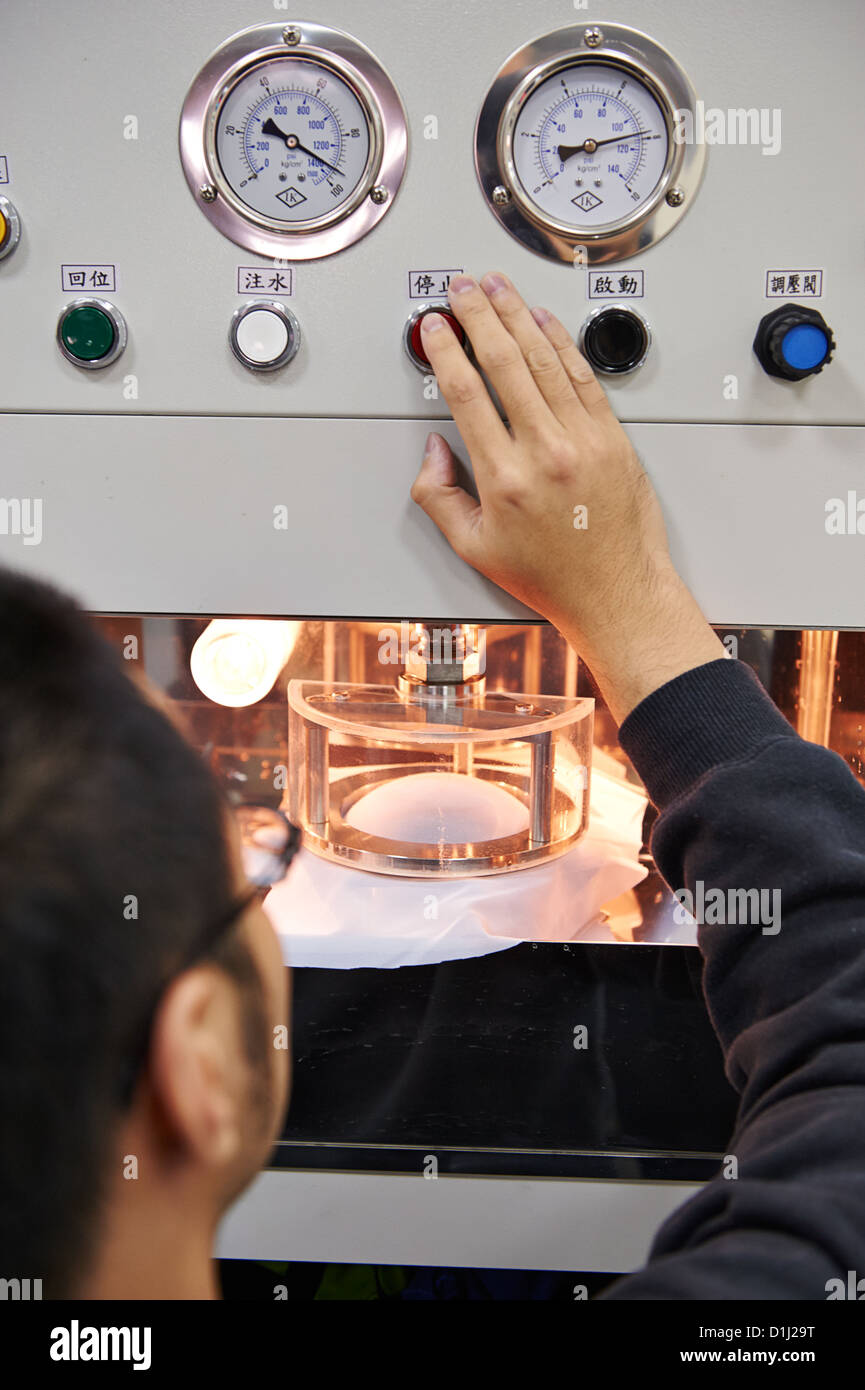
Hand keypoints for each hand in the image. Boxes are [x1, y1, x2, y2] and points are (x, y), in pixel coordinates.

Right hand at [410, 271, 724, 722]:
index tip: (435, 328)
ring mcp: (583, 440)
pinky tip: (545, 320)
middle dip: (478, 315)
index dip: (447, 351)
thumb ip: (440, 497)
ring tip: (497, 287)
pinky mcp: (613, 438)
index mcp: (504, 479)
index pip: (467, 393)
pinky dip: (561, 342)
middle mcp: (545, 452)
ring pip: (544, 359)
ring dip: (518, 315)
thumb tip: (433, 452)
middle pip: (505, 361)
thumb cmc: (551, 576)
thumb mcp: (473, 549)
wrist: (615, 593)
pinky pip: (583, 376)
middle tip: (462, 288)